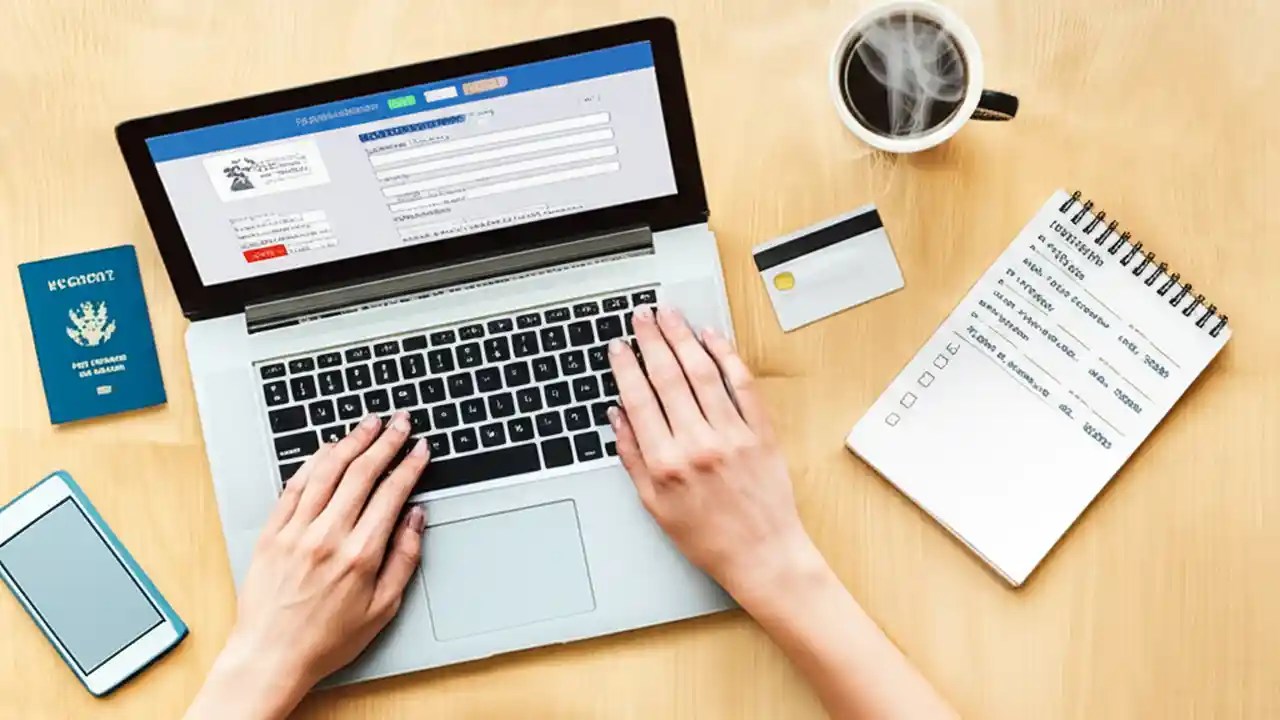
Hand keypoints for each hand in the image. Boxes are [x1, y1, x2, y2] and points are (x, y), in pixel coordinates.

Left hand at [186, 411, 428, 719]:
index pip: (391, 493)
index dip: (410, 465)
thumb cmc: (327, 640)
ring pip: (327, 470)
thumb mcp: (382, 608)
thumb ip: (404, 558)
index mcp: (360, 554)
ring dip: (351, 441)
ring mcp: (295, 531)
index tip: (420, 448)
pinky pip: (294, 485)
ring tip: (367, 424)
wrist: (270, 656)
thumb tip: (416, 519)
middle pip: (361, 471)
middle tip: (399, 422)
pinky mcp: (272, 532)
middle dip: (385, 441)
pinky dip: (313, 461)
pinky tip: (327, 450)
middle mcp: (327, 536)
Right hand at [609, 308, 957, 718]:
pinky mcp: (761, 434)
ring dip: (683, 338)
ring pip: (702, 373)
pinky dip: (726, 358)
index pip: (639, 400)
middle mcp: (697, 444)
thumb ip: (633, 459)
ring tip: (670, 316)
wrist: (762, 556)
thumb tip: (618, 418)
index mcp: (665, 463)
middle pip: (668, 378)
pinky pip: (743, 386)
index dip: (625, 367)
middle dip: (651, 341)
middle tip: (641, 317)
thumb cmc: (708, 537)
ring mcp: (732, 436)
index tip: (618, 347)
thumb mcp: (655, 506)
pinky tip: (712, 339)